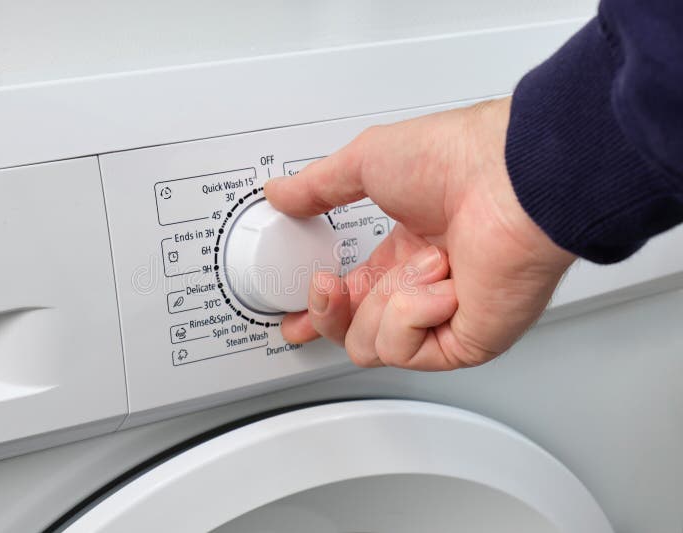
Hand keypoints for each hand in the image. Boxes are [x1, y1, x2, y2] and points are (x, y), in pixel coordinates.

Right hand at [265, 98, 574, 369]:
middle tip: (329, 285)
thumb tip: (280, 194)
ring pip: (373, 346)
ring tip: (429, 261)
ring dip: (388, 299)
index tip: (295, 323)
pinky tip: (443, 284)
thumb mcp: (366, 161)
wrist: (512, 177)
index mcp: (405, 251)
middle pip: (355, 333)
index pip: (355, 296)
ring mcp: (446, 317)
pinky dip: (413, 312)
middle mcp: (425, 288)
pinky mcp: (466, 341)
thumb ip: (317, 186)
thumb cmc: (456, 159)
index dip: (321, 313)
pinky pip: (407, 350)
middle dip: (330, 314)